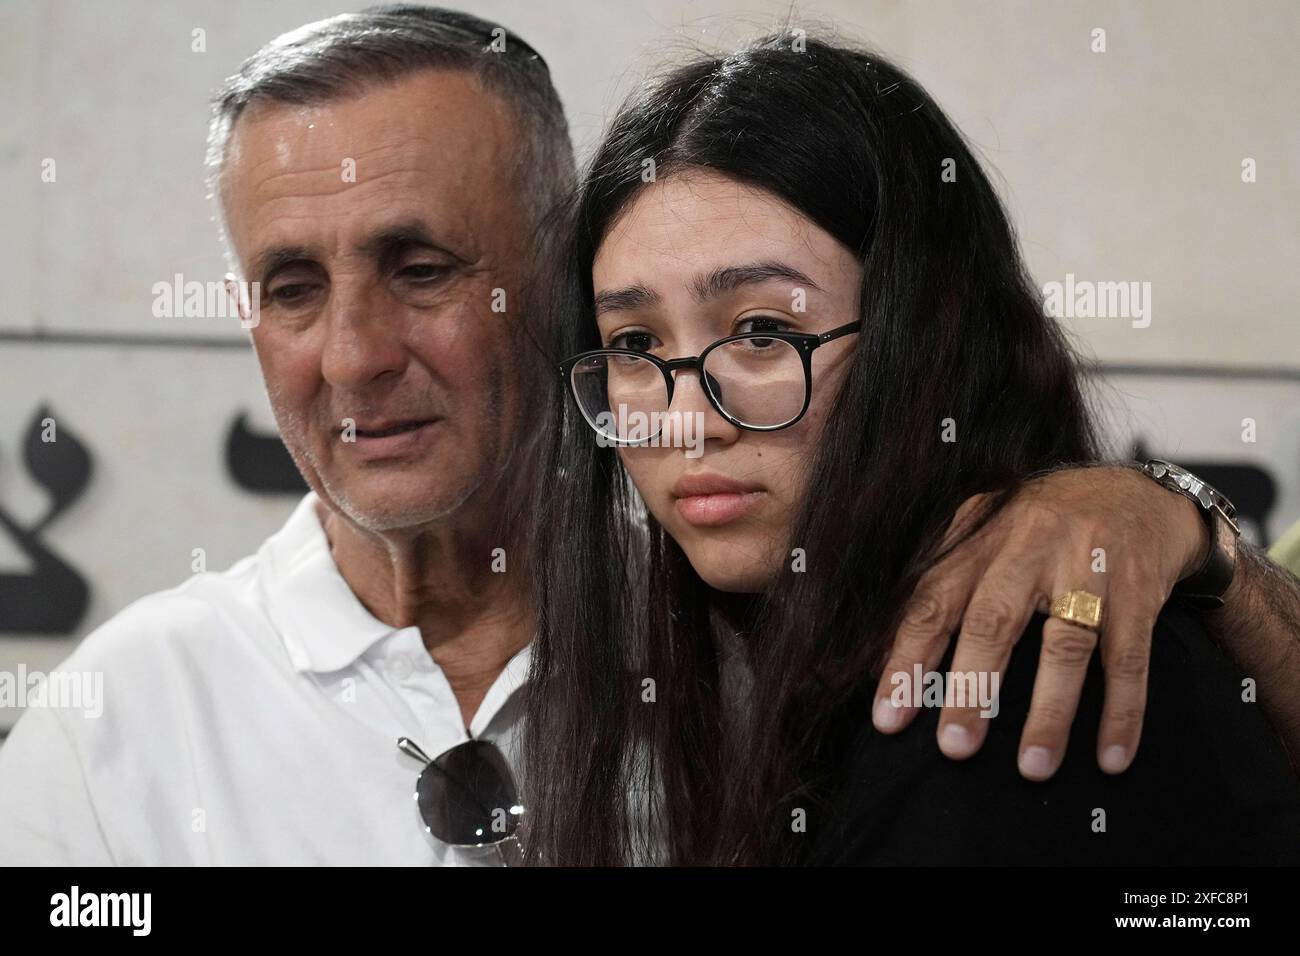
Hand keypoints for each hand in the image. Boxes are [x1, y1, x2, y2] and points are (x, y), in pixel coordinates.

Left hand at [871, 464, 1208, 780]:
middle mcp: (1030, 544)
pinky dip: (1122, 711)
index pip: (932, 602)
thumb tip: (880, 654)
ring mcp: (1088, 564)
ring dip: (1050, 712)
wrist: (1139, 493)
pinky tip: (1111, 757)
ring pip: (1065, 645)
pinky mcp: (1140, 589)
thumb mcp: (988, 533)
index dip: (907, 660)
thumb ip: (943, 580)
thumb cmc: (1044, 526)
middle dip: (971, 689)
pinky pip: (1129, 658)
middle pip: (994, 621)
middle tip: (955, 748)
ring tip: (1033, 767)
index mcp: (981, 535)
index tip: (888, 719)